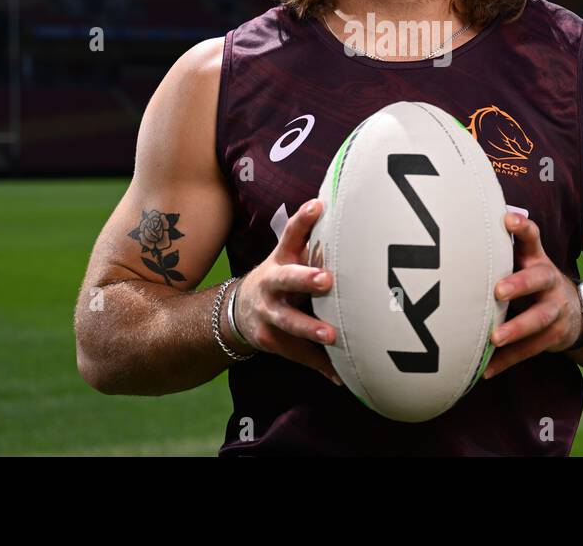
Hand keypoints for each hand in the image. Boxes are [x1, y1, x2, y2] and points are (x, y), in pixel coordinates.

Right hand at [232, 198, 342, 385]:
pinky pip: (296, 354)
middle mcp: (271, 283)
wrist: (239, 311)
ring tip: (332, 336)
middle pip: (285, 279)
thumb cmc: (282, 277)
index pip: (291, 234)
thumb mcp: (289, 256)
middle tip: (327, 280)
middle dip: (305, 279)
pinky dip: (318, 365)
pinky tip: (340, 376)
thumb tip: (342, 210)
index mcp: (281, 259)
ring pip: (288, 322)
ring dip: (310, 329)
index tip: (319, 206)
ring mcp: (268, 313)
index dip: (303, 220)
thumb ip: (311, 240)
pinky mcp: (270, 340)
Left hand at [482, 211, 582, 379]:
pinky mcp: (555, 335)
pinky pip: (532, 349)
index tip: (507, 218)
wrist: (574, 313)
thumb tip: (454, 238)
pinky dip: (508, 360)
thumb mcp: (524, 263)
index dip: (522, 227)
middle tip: (498, 291)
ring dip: (516, 328)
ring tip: (495, 338)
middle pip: (539, 278)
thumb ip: (500, 252)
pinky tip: (487, 369)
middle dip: (520, 284)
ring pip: (539, 318)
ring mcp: (556, 308)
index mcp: (536, 259)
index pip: (532, 238)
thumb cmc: (531, 282)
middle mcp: (549, 280)